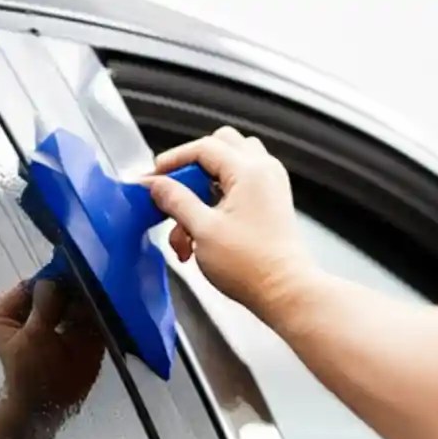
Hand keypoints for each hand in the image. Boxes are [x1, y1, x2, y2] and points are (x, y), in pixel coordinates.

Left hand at [0, 279, 104, 415]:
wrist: (48, 410)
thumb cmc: (31, 376)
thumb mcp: (33, 340)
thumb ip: (45, 308)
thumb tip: (54, 279)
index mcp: (13, 308)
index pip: (40, 281)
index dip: (60, 276)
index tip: (81, 272)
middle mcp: (37, 308)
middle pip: (63, 286)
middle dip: (80, 284)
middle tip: (100, 279)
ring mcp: (60, 317)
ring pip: (80, 297)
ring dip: (94, 294)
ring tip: (111, 291)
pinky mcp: (81, 330)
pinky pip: (95, 312)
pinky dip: (104, 308)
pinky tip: (116, 305)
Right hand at [146, 126, 318, 311]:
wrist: (284, 292)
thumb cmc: (251, 266)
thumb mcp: (202, 230)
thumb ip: (176, 201)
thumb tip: (156, 185)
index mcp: (249, 171)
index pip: (203, 148)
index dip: (172, 160)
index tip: (153, 178)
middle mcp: (264, 171)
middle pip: (220, 147)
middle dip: (191, 168)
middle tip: (172, 191)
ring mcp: (270, 186)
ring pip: (228, 167)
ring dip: (203, 187)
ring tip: (189, 219)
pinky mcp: (270, 203)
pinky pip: (239, 186)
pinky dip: (217, 200)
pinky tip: (204, 229)